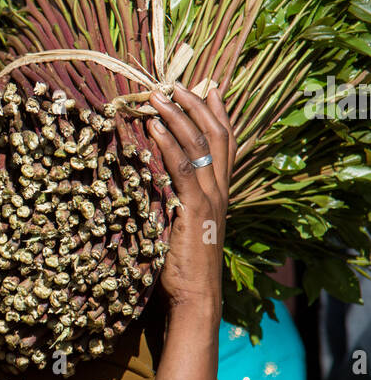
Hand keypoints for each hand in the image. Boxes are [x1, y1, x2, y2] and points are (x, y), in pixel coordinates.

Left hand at [145, 83, 236, 313]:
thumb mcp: (182, 225)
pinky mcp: (193, 209)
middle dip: (196, 104)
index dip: (218, 112)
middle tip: (176, 83)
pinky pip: (182, 168)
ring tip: (158, 95)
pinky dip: (167, 143)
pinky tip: (153, 127)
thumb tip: (156, 179)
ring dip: (177, 115)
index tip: (208, 86)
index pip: (225, 142)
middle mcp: (220, 190)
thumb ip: (176, 200)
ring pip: (199, 145)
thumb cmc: (183, 267)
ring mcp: (210, 198)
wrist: (195, 297)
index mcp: (220, 192)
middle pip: (216, 135)